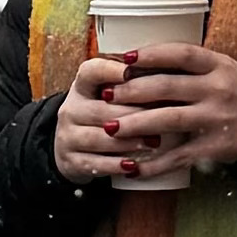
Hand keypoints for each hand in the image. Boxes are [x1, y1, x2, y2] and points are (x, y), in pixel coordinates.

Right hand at [53, 54, 159, 184]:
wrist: (73, 145)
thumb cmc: (103, 111)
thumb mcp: (109, 93)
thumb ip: (132, 84)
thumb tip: (168, 77)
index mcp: (82, 85)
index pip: (91, 71)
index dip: (111, 71)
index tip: (133, 72)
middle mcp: (71, 108)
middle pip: (101, 110)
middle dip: (133, 115)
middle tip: (162, 118)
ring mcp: (68, 136)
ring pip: (97, 138)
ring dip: (127, 141)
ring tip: (153, 142)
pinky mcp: (71, 161)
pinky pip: (93, 164)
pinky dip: (115, 165)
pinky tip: (134, 165)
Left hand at [99, 43, 236, 182]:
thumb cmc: (236, 89)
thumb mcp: (221, 67)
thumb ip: (189, 65)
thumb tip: (140, 61)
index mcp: (218, 65)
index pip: (181, 54)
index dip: (151, 54)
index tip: (124, 58)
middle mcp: (217, 90)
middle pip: (167, 87)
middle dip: (131, 91)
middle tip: (106, 94)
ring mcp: (215, 119)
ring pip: (168, 120)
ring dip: (135, 124)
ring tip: (110, 128)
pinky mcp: (214, 147)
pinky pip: (178, 156)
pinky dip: (153, 164)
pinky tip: (132, 167)